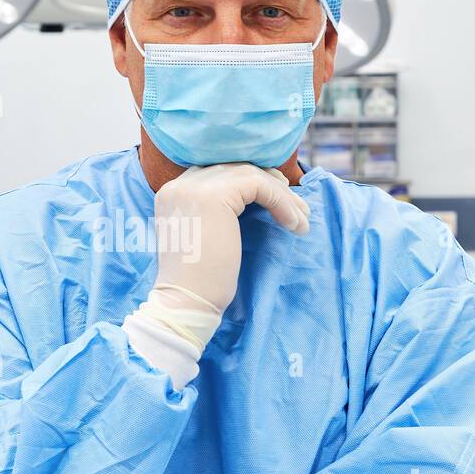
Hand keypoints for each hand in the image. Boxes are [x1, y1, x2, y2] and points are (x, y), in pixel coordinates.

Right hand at [153, 163, 308, 313]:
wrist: (185, 303)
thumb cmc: (200, 283)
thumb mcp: (205, 236)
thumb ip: (216, 213)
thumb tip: (257, 195)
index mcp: (172, 194)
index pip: (218, 174)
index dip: (251, 181)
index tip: (277, 197)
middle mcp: (179, 185)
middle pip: (235, 170)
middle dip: (271, 185)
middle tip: (297, 207)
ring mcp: (194, 187)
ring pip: (250, 175)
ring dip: (282, 196)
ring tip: (302, 219)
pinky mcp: (214, 195)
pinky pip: (259, 185)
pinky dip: (282, 202)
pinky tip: (294, 224)